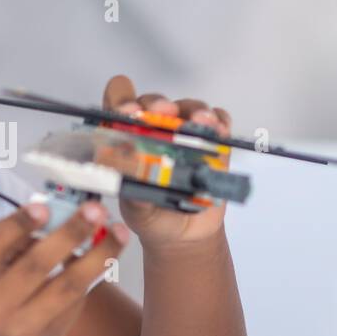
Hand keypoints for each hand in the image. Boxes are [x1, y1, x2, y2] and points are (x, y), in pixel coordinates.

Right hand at [0, 199, 128, 335]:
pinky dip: (91, 276)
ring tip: (118, 234)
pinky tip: (105, 257)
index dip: (17, 223)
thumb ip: (10, 249)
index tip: (44, 206)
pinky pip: (74, 302)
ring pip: (66, 286)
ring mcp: (20, 328)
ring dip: (97, 256)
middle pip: (35, 264)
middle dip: (71, 232)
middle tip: (95, 210)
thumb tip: (55, 213)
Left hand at [103, 74, 231, 248]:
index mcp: (127, 138)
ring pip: (188, 108)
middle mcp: (154, 129)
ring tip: (200, 121)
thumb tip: (133, 178)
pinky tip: (219, 130)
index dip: (120, 102)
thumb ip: (134, 193)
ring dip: (194, 110)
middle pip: (153, 103)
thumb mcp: (136, 210)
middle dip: (157, 104)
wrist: (182, 233)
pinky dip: (220, 122)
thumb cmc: (151, 215)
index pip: (117, 107)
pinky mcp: (211, 141)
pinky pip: (218, 122)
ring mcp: (184, 133)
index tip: (127, 112)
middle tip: (162, 112)